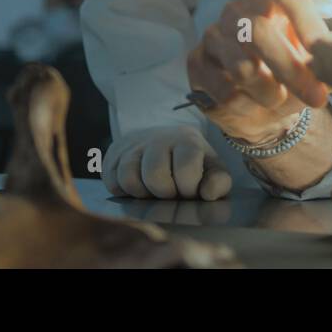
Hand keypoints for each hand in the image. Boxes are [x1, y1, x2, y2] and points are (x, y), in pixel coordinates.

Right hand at [102, 125, 232, 199]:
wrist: (163, 140)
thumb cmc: (191, 161)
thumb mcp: (211, 168)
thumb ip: (219, 182)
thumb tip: (208, 194)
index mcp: (186, 140)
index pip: (185, 166)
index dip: (188, 187)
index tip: (190, 191)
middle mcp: (157, 138)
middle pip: (155, 175)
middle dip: (164, 193)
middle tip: (171, 193)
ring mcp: (133, 145)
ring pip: (129, 178)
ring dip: (143, 194)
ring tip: (154, 191)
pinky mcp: (113, 154)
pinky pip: (112, 182)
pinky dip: (125, 192)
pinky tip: (139, 187)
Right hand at [186, 0, 330, 140]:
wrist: (255, 105)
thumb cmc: (289, 76)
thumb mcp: (315, 66)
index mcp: (271, 0)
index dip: (307, 23)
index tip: (325, 56)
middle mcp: (238, 11)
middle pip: (260, 32)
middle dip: (292, 71)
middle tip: (316, 98)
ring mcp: (214, 35)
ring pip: (242, 67)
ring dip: (269, 93)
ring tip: (278, 99)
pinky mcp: (196, 62)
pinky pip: (222, 88)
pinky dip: (245, 105)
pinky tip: (252, 105)